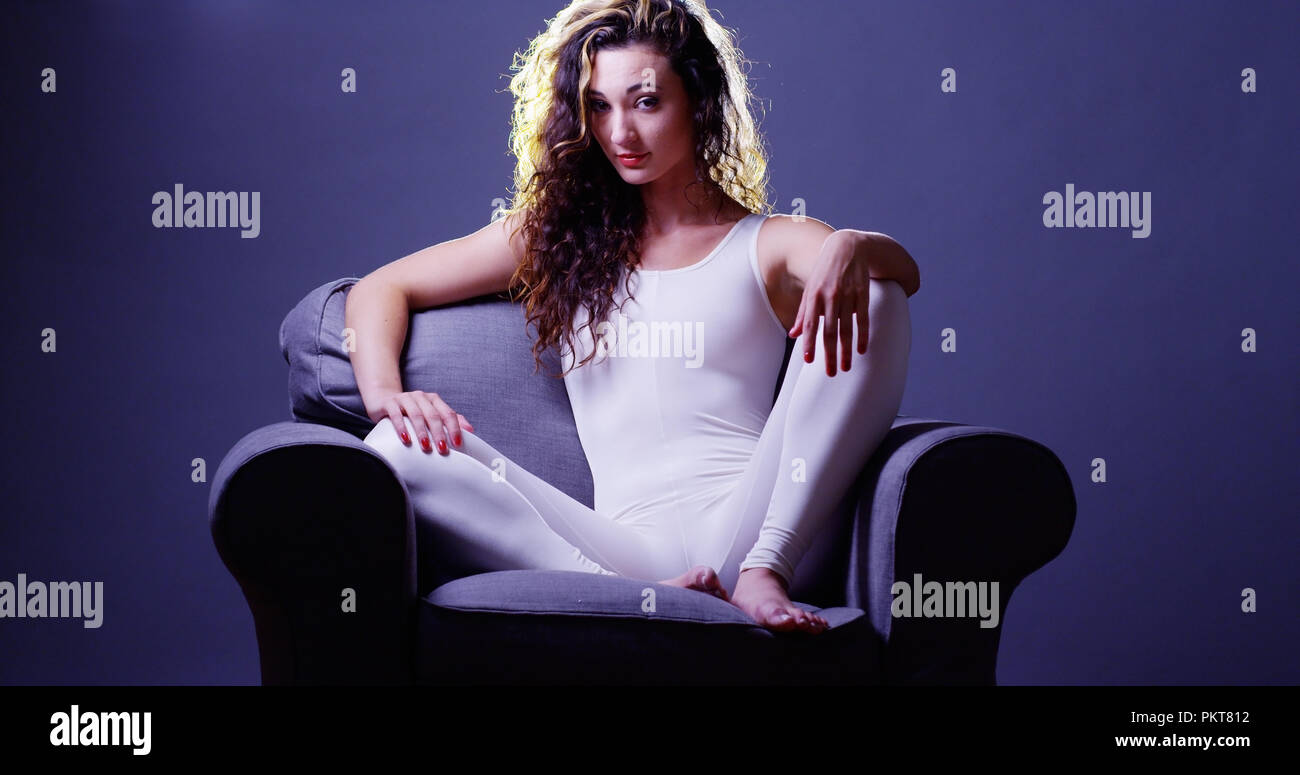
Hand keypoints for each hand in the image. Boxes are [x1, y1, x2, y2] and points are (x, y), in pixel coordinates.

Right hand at [368, 390, 474, 454]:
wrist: (382, 399)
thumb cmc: (410, 411)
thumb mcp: (430, 413)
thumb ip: (449, 420)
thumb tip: (470, 430)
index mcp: (434, 400)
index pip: (448, 413)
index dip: (454, 428)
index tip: (457, 444)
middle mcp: (421, 397)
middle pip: (433, 415)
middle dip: (439, 433)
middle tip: (443, 450)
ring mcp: (405, 399)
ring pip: (416, 415)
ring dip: (422, 432)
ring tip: (426, 447)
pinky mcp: (390, 403)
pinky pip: (396, 415)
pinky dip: (401, 427)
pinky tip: (405, 439)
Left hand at [786, 233, 870, 376]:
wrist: (848, 247)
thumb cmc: (825, 272)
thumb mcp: (810, 288)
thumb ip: (803, 313)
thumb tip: (793, 335)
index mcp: (814, 295)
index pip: (811, 324)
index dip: (809, 342)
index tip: (809, 360)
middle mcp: (830, 296)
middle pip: (830, 330)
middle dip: (830, 354)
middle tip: (831, 373)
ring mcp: (848, 295)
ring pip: (847, 328)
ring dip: (846, 350)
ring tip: (846, 367)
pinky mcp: (863, 293)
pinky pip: (863, 319)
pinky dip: (863, 335)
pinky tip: (861, 350)